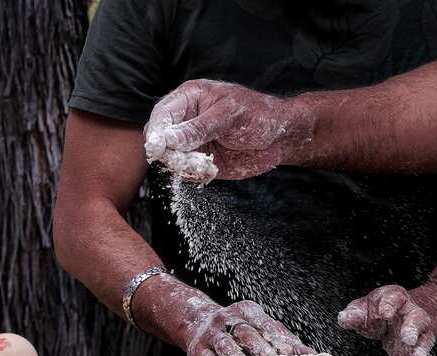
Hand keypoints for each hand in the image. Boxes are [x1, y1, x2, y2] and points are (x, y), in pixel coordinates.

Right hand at [144, 79, 310, 181]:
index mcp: (190, 99)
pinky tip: (211, 169)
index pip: (162, 114)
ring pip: (172, 158)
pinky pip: (188, 172)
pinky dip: (196, 174)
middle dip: (169, 152)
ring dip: (184, 165)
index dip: (155, 131)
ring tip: (206, 164)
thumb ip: (199, 128)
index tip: (157, 148)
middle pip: (160, 139)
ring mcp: (193, 142)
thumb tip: (169, 140)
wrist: (280, 137)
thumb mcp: (229, 116)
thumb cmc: (258, 115)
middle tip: (186, 160)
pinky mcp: (201, 161)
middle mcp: (187, 120)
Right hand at [185, 300, 314, 355]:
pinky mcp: (198, 350)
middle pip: (247, 334)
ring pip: (226, 346)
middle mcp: (228, 318)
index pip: (267, 324)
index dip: (281, 340)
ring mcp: (211, 334)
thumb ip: (281, 338)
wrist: (195, 321)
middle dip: (263, 350)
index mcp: (248, 310)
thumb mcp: (256, 325)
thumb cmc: (238, 328)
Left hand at [337, 285, 436, 355]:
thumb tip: (343, 318)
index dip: (389, 305)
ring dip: (421, 350)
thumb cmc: (375, 310)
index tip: (383, 313)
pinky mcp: (417, 349)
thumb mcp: (363, 308)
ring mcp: (418, 332)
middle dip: (412, 328)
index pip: (395, 298)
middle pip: (416, 318)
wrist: (392, 315)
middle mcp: (411, 313)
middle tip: (407, 338)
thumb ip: (354, 313)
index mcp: (396, 298)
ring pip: (424, 339)